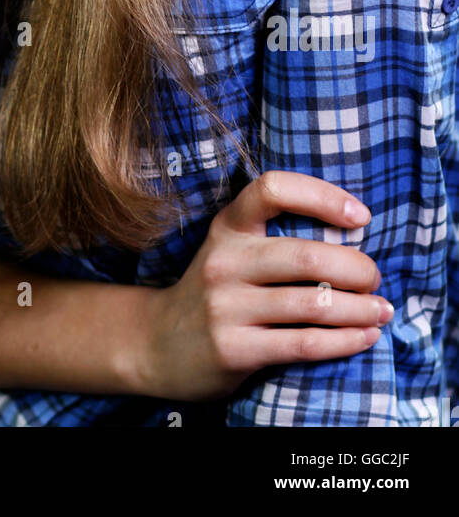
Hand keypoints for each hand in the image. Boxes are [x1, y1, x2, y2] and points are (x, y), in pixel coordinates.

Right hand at [133, 170, 390, 401]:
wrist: (157, 342)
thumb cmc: (216, 290)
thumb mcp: (231, 249)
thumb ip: (275, 237)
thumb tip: (353, 236)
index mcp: (228, 226)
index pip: (272, 189)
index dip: (321, 196)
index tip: (360, 216)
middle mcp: (224, 261)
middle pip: (304, 255)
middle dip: (356, 268)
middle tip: (376, 278)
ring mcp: (225, 306)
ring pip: (310, 303)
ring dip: (359, 309)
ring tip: (381, 311)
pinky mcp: (233, 349)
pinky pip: (302, 343)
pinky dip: (343, 341)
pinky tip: (364, 337)